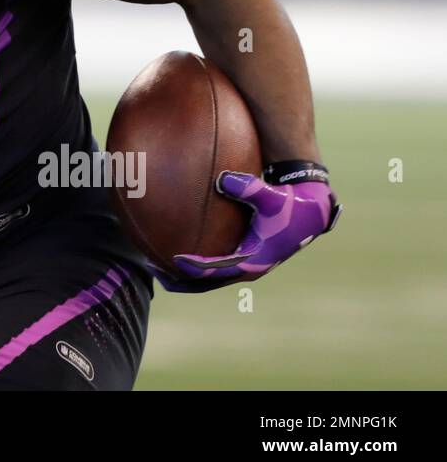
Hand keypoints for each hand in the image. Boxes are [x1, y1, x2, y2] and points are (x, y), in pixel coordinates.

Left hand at [147, 172, 340, 292]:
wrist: (310, 212)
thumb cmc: (291, 205)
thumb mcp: (271, 197)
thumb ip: (248, 188)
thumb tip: (223, 179)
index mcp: (253, 261)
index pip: (217, 270)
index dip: (194, 267)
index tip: (172, 259)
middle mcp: (246, 268)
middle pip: (206, 283)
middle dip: (179, 279)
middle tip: (152, 270)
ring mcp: (244, 264)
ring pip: (207, 278)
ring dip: (182, 275)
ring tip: (153, 265)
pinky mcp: (242, 256)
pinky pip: (212, 265)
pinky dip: (193, 262)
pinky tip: (171, 248)